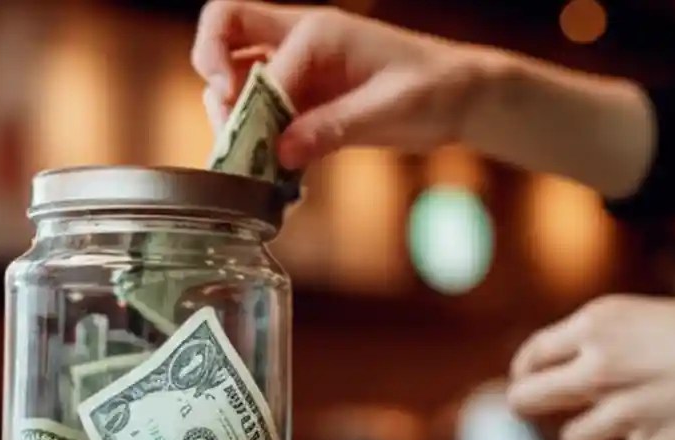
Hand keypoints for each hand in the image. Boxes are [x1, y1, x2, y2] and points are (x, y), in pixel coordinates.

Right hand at [192, 1, 491, 167]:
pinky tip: (277, 172)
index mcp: (319, 32)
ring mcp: (300, 69)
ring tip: (250, 159)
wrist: (460, 96)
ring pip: (237, 73)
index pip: (262, 61)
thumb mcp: (389, 111)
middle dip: (214, 76)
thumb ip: (335, 128)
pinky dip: (260, 138)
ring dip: (232, 114)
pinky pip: (265, 111)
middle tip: (230, 129)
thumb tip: (282, 152)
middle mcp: (301, 41)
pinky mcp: (307, 98)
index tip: (256, 142)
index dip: (250, 101)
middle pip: (224, 33)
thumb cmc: (433, 89)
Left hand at [507, 296, 674, 439]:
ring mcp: (622, 414)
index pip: (533, 354)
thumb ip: (604, 340)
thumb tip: (559, 368)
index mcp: (599, 322)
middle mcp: (601, 367)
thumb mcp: (652, 316)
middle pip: (527, 400)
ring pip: (574, 439)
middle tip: (534, 409)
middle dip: (527, 404)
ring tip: (636, 415)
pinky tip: (672, 434)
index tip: (529, 380)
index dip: (527, 371)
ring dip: (596, 432)